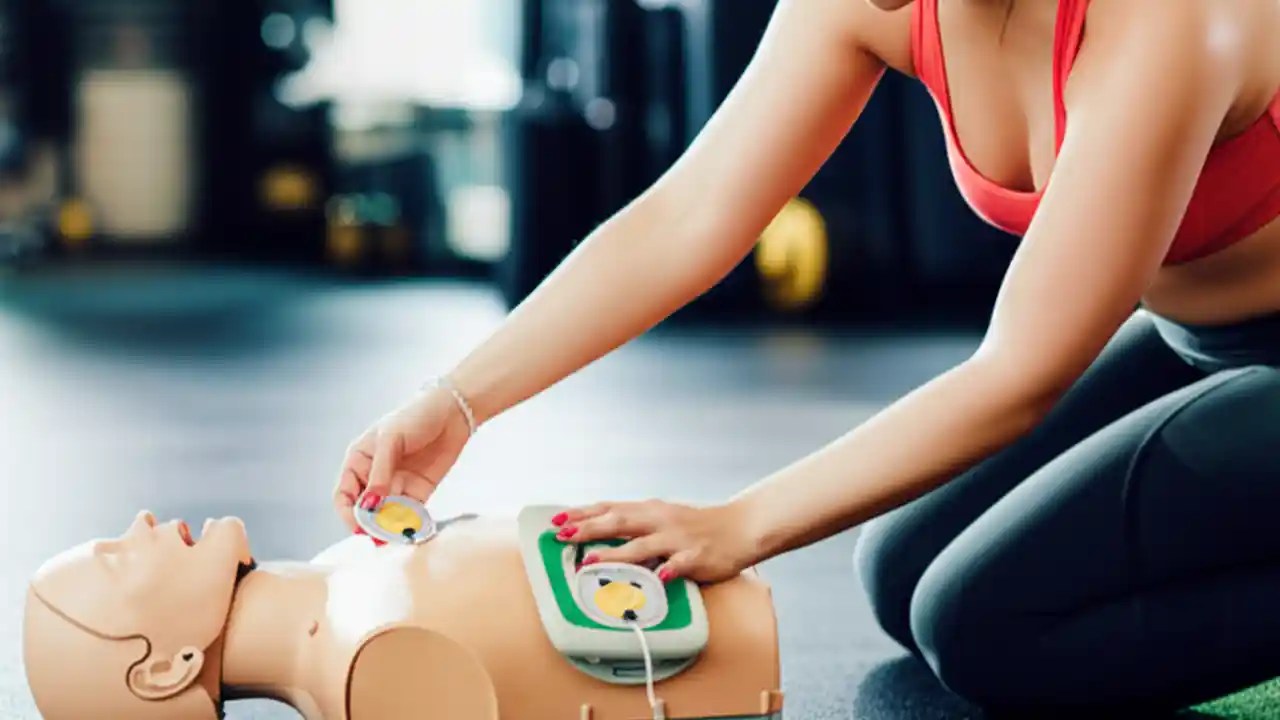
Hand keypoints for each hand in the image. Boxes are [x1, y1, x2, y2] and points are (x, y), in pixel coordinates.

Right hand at [333, 386, 471, 530]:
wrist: (453, 412)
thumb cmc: (415, 416)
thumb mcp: (391, 439)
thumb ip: (380, 472)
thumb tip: (371, 504)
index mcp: (359, 460)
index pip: (344, 494)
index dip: (348, 513)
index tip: (357, 526)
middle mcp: (374, 476)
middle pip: (364, 510)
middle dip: (369, 525)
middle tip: (379, 537)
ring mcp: (396, 485)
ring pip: (386, 515)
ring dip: (389, 528)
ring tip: (396, 537)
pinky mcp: (418, 492)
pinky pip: (409, 514)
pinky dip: (408, 524)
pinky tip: (411, 530)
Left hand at [551, 500, 757, 583]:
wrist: (739, 527)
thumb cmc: (695, 526)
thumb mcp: (661, 519)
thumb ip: (633, 526)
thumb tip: (597, 534)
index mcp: (649, 510)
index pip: (609, 508)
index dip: (582, 514)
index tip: (556, 520)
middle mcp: (659, 520)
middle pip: (618, 522)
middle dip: (588, 529)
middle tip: (563, 536)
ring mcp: (677, 538)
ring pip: (642, 545)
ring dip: (615, 553)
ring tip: (591, 561)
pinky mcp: (696, 555)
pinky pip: (680, 563)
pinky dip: (669, 569)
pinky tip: (659, 576)